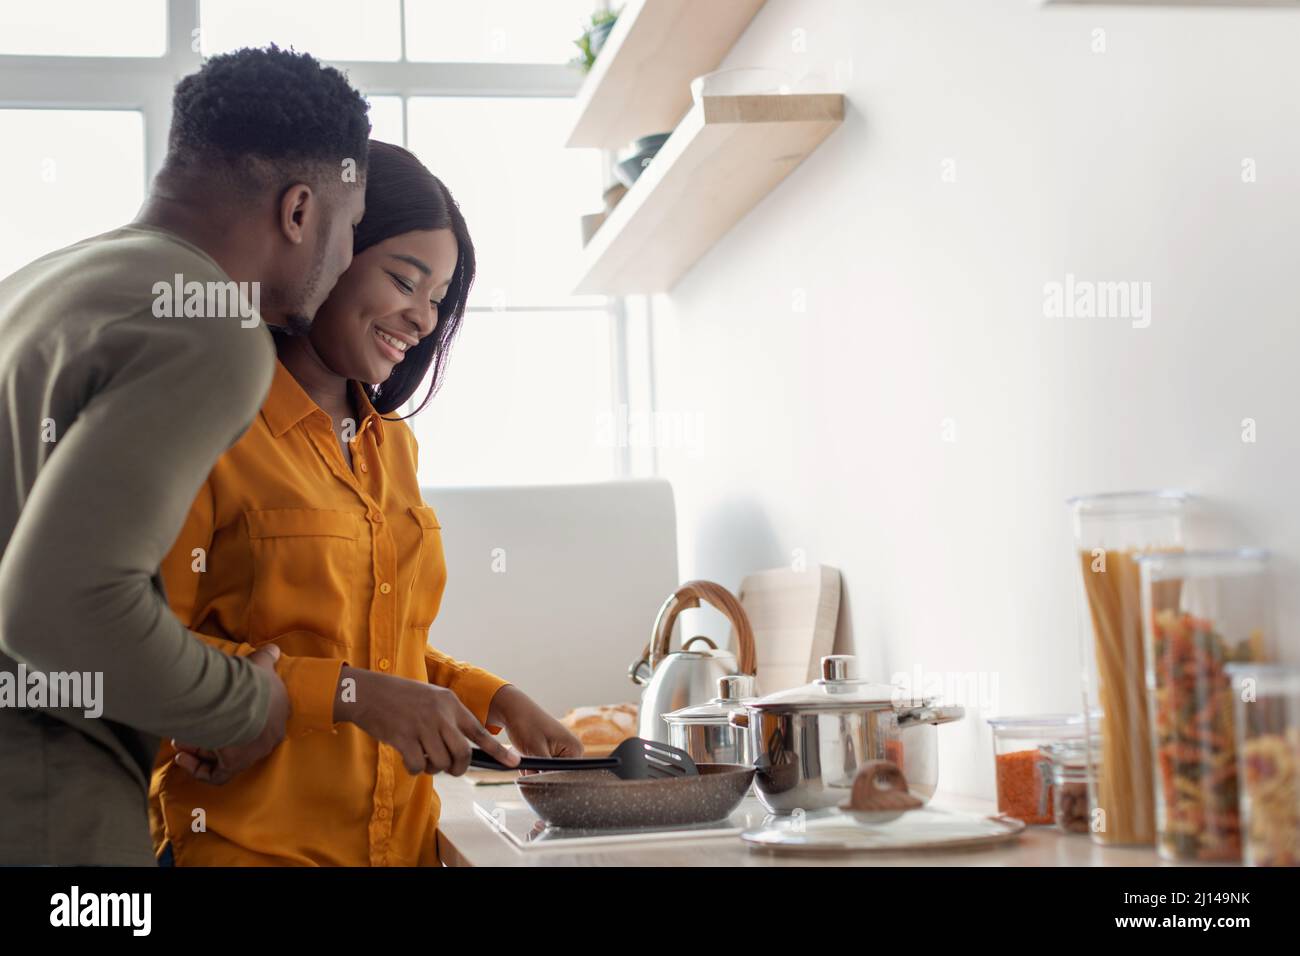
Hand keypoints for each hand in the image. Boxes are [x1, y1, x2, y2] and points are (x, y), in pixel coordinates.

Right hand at [172, 644, 289, 784]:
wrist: (241, 698)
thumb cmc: (251, 680)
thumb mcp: (261, 663)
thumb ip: (267, 657)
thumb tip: (273, 650)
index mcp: (277, 713)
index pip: (259, 719)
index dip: (237, 714)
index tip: (217, 708)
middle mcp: (268, 736)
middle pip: (239, 738)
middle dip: (213, 732)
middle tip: (193, 725)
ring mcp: (253, 752)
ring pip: (225, 755)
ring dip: (199, 747)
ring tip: (179, 739)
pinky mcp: (236, 764)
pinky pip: (217, 775)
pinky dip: (198, 769)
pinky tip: (181, 758)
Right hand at [335, 666, 519, 775]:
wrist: (368, 692)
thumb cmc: (400, 697)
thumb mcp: (431, 698)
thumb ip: (447, 719)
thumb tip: (460, 750)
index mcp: (450, 704)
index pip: (479, 731)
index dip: (497, 750)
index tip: (513, 762)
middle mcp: (440, 714)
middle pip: (462, 754)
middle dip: (458, 768)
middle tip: (449, 768)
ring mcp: (422, 726)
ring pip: (440, 762)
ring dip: (433, 768)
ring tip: (423, 759)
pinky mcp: (403, 738)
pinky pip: (418, 766)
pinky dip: (415, 769)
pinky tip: (408, 759)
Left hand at [487, 684, 583, 775]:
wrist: (514, 709)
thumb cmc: (526, 725)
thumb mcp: (536, 752)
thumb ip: (545, 772)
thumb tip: (548, 786)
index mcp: (575, 749)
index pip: (566, 776)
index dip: (550, 779)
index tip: (535, 776)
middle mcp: (572, 750)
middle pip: (556, 774)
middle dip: (539, 773)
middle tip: (526, 763)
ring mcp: (561, 749)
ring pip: (546, 770)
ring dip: (532, 768)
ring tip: (524, 753)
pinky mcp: (551, 749)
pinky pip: (542, 764)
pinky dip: (531, 762)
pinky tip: (524, 751)